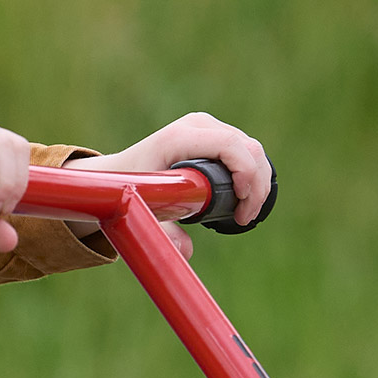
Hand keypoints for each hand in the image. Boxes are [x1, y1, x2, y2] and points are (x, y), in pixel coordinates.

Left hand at [66, 112, 271, 258]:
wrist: (119, 172)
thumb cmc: (128, 191)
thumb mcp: (142, 211)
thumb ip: (162, 233)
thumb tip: (186, 251)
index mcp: (178, 138)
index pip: (230, 146)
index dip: (247, 176)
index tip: (242, 209)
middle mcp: (195, 125)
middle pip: (248, 148)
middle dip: (256, 186)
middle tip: (246, 217)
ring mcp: (206, 126)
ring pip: (252, 148)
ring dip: (258, 182)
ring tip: (246, 213)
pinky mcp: (213, 132)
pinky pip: (247, 149)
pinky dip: (253, 174)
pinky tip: (245, 197)